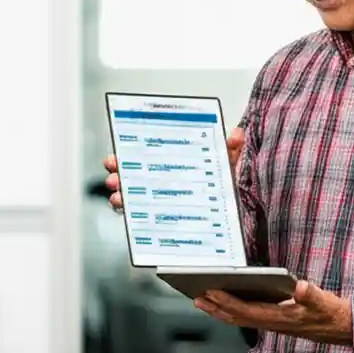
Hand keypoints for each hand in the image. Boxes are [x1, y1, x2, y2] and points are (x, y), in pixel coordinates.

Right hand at [104, 126, 246, 210]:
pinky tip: (126, 210)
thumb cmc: (224, 189)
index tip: (117, 156)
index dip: (128, 154)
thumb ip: (230, 150)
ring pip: (132, 194)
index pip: (146, 155)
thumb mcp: (226, 167)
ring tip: (118, 196)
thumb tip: (237, 134)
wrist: (230, 218)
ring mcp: (160, 199)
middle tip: (115, 176)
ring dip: (122, 194)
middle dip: (119, 174)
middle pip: (133, 174)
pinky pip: (141, 215)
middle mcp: (163, 180)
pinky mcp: (162, 217)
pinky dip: (131, 213)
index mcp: (174, 163)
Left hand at [194, 279, 352, 345]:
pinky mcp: (278, 320)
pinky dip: (235, 310)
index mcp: (282, 318)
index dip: (228, 303)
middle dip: (216, 309)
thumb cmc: (334, 315)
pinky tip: (228, 303)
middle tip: (197, 298)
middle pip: (238, 318)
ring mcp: (275, 323)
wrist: (345, 329)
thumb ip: (313, 296)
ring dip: (221, 311)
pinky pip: (250, 316)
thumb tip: (302, 287)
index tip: (211, 293)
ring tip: (204, 301)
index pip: (248, 311)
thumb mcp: (326, 303)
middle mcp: (274, 323)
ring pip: (242, 318)